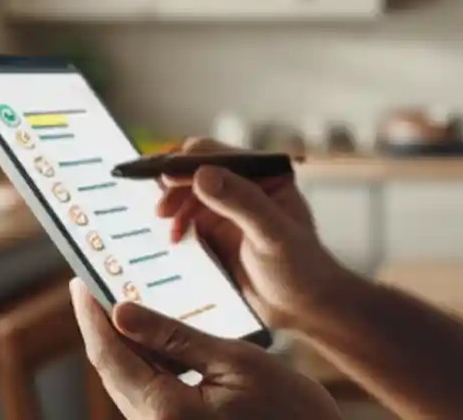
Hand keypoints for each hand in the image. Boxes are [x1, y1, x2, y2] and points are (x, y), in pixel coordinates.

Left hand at [71, 280, 341, 419]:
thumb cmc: (290, 411)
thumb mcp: (236, 360)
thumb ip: (175, 337)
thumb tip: (122, 312)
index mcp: (165, 411)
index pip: (111, 357)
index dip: (91, 318)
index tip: (80, 283)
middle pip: (113, 375)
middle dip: (102, 331)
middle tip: (94, 291)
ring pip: (128, 389)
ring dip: (123, 351)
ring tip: (121, 312)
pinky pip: (149, 402)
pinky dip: (146, 370)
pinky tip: (155, 346)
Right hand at [156, 138, 345, 329]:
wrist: (301, 306)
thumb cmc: (300, 268)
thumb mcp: (273, 234)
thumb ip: (242, 203)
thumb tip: (202, 174)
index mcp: (266, 173)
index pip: (218, 155)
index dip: (189, 163)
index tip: (165, 179)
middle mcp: (246, 184)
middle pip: (197, 170)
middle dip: (175, 184)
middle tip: (162, 210)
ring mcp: (229, 208)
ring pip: (188, 193)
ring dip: (173, 205)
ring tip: (169, 229)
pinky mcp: (216, 231)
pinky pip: (186, 217)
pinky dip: (176, 224)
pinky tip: (175, 240)